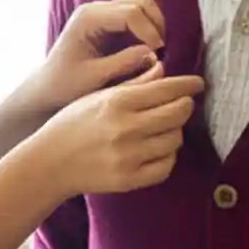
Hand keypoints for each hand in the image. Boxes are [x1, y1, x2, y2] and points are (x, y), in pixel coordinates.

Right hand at [21, 62, 203, 197]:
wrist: (50, 163)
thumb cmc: (73, 124)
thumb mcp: (99, 96)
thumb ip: (133, 84)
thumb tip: (163, 69)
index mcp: (118, 102)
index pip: (167, 89)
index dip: (188, 85)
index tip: (197, 84)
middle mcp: (126, 129)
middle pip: (178, 113)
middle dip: (184, 106)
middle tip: (181, 104)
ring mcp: (129, 156)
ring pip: (175, 139)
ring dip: (174, 131)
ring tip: (163, 128)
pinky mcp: (130, 180)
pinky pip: (166, 166)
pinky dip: (167, 156)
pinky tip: (157, 149)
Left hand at [26, 0, 166, 114]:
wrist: (48, 86)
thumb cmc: (65, 84)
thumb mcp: (94, 77)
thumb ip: (123, 63)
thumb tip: (151, 53)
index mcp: (88, 17)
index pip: (130, 13)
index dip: (150, 32)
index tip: (157, 54)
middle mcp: (96, 8)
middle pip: (141, 1)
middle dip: (155, 24)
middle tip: (159, 52)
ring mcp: (103, 12)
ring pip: (142, 5)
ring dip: (154, 25)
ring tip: (155, 51)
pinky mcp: (110, 22)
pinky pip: (138, 16)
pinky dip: (148, 29)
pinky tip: (148, 50)